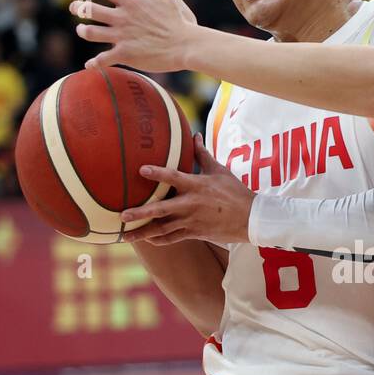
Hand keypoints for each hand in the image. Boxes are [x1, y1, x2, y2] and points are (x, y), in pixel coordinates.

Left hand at [70, 0, 197, 70]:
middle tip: (73, 7)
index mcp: (131, 1)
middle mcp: (122, 18)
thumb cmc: (179, 21)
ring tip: (82, 30)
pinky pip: (103, 60)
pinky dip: (94, 63)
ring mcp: (122, 37)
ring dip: (83, 31)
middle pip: (90, 10)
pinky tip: (89, 64)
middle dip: (77, 8)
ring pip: (91, 33)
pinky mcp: (125, 55)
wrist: (186, 46)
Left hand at [123, 134, 254, 245]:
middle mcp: (191, 204)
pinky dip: (159, 239)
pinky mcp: (195, 233)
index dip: (157, 173)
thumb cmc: (235, 192)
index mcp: (196, 185)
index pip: (173, 177)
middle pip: (161, 209)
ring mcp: (191, 221)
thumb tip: (194, 135)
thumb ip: (202, 154)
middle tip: (122, 215)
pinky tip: (147, 239)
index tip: (140, 170)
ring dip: (143, 232)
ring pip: (162, 228)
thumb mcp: (219, 170)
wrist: (251, 218)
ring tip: (125, 235)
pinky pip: (173, 238)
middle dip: (140, 213)